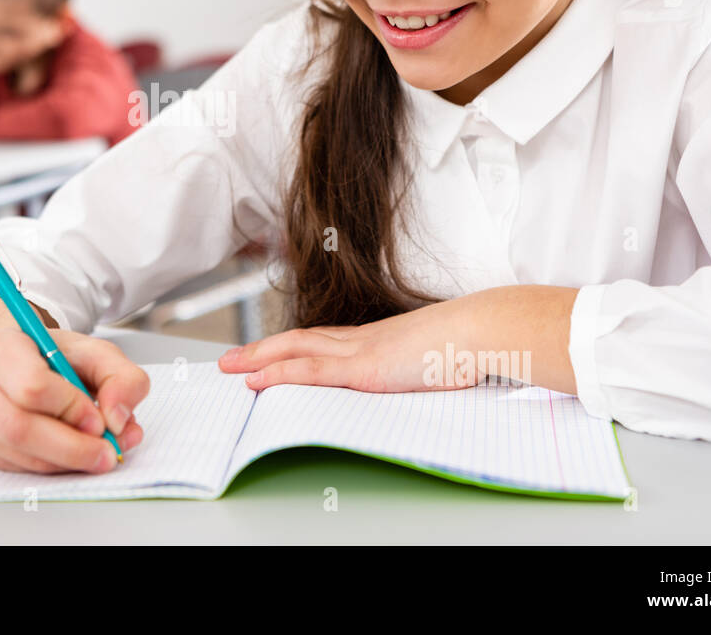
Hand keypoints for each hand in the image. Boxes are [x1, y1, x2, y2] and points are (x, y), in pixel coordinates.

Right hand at [0, 300, 147, 473]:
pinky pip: (19, 467)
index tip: (100, 419)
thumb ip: (121, 377)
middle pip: (17, 427)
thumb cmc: (54, 356)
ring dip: (67, 461)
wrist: (23, 362)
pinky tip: (77, 454)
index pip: (31, 385)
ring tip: (101, 452)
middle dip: (71, 447)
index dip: (70, 408)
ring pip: (18, 454)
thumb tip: (118, 419)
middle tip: (108, 452)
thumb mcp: (96, 352)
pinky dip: (55, 467)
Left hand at [217, 296, 485, 393]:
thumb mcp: (439, 359)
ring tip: (227, 366)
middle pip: (299, 340)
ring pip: (294, 350)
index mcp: (379, 339)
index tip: (271, 353)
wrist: (482, 330)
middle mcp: (362, 340)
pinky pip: (309, 370)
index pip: (324, 340)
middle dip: (262, 349)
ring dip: (257, 358)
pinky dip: (277, 373)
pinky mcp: (361, 367)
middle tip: (230, 358)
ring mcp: (359, 351)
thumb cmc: (471, 345)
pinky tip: (255, 380)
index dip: (294, 347)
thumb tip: (427, 377)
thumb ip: (422, 368)